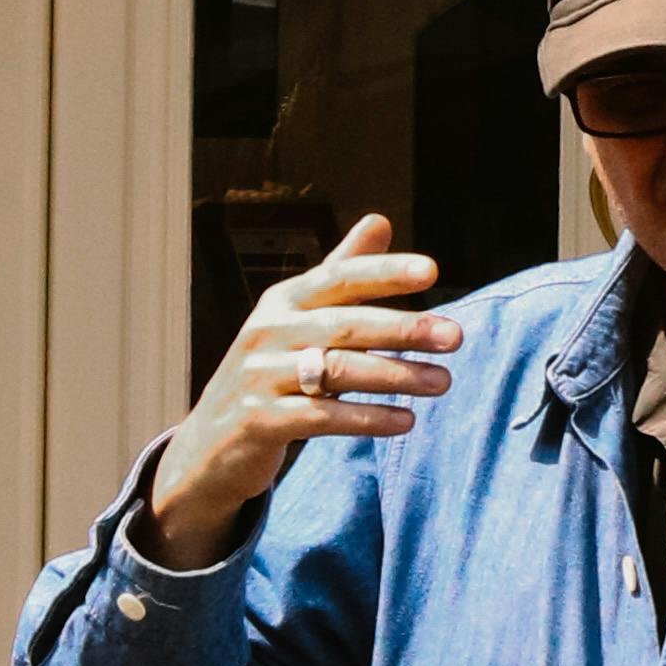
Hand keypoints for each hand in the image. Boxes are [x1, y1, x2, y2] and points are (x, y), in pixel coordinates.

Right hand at [142, 216, 459, 566]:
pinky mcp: (259, 420)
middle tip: (455, 336)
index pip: (339, 278)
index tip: (431, 271)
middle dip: (405, 329)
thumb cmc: (269, 373)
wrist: (210, 444)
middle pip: (345, 324)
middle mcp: (268, 331)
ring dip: (397, 376)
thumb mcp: (298, 319)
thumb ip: (340, 273)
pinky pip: (323, 417)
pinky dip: (368, 418)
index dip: (383, 272)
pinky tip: (406, 421)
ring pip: (338, 371)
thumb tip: (380, 220)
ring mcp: (259, 376)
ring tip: (443, 382)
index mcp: (282, 300)